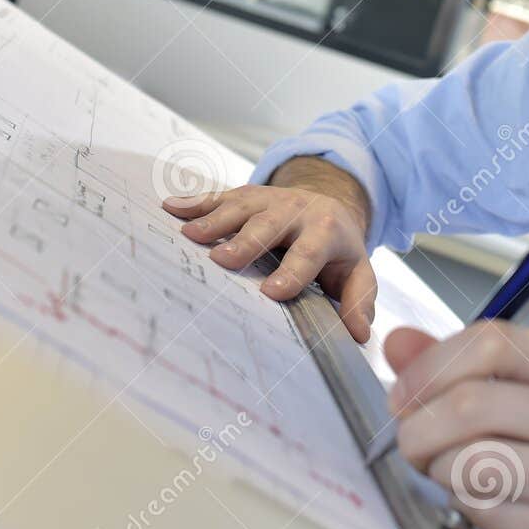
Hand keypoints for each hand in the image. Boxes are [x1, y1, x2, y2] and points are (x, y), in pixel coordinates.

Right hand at [162, 177, 375, 341]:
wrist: (328, 203)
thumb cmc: (337, 250)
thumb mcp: (356, 272)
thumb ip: (359, 301)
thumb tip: (358, 334)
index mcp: (326, 230)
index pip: (310, 252)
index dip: (293, 271)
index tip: (272, 292)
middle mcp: (296, 209)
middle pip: (270, 224)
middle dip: (247, 241)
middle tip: (222, 260)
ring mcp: (268, 198)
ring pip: (241, 206)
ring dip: (215, 219)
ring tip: (189, 235)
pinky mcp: (246, 195)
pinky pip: (219, 196)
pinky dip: (193, 202)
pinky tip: (169, 208)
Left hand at [383, 321, 528, 528]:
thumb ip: (468, 369)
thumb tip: (398, 344)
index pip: (492, 341)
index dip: (429, 367)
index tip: (402, 394)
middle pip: (471, 404)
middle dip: (419, 429)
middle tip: (412, 446)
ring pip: (472, 464)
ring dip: (443, 474)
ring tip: (458, 476)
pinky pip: (492, 515)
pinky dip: (472, 511)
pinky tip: (492, 508)